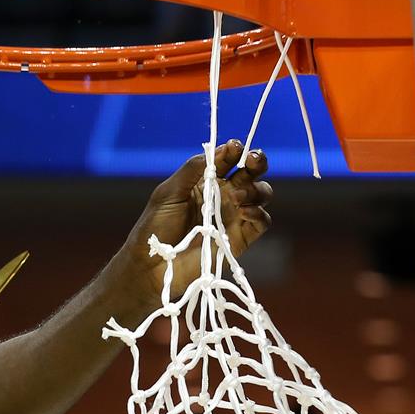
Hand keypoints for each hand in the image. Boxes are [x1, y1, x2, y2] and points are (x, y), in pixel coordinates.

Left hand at [112, 140, 272, 314]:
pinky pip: (261, 221)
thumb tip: (217, 150)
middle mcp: (223, 195)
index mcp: (205, 181)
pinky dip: (258, 213)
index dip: (234, 150)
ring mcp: (233, 216)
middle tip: (251, 160)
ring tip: (237, 195)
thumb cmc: (155, 227)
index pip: (228, 159)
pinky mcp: (239, 237)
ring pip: (261, 193)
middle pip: (251, 172)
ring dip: (256, 188)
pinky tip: (244, 211)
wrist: (153, 265)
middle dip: (256, 162)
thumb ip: (192, 170)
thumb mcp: (168, 192)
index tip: (233, 148)